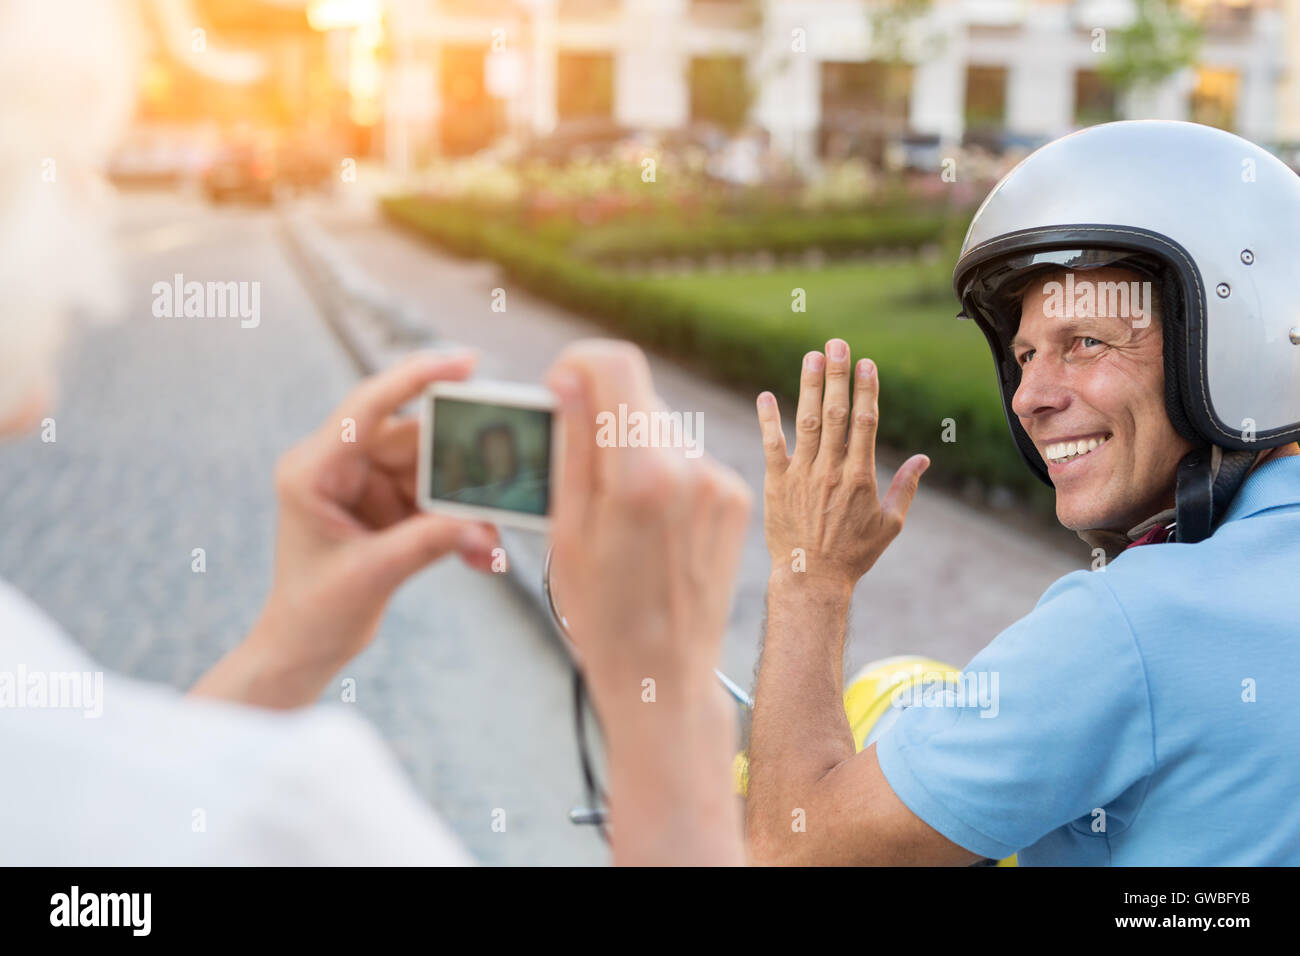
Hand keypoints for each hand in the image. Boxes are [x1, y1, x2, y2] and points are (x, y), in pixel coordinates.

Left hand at [192, 350, 499, 707]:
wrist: (303, 648)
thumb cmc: (314, 613)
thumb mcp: (371, 576)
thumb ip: (427, 544)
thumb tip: (482, 527)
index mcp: (314, 470)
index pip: (368, 407)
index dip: (415, 378)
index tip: (465, 362)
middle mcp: (340, 467)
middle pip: (414, 441)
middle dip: (462, 466)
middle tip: (505, 476)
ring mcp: (366, 486)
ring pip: (433, 473)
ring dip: (465, 506)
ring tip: (489, 539)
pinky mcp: (388, 507)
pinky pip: (436, 503)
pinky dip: (459, 526)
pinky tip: (479, 553)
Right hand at [545, 340, 751, 865]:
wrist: (666, 677)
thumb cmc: (603, 615)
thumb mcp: (567, 532)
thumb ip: (570, 447)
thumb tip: (568, 378)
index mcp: (642, 474)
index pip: (615, 364)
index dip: (577, 364)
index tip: (557, 390)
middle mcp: (692, 466)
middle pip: (636, 394)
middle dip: (598, 412)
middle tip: (570, 464)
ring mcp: (721, 481)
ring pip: (661, 426)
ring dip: (629, 445)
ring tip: (611, 507)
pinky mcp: (737, 496)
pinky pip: (688, 456)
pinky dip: (660, 470)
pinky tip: (647, 522)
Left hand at [756, 338, 928, 597]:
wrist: (811, 578)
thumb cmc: (854, 554)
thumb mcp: (890, 524)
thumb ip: (906, 488)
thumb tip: (925, 459)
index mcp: (860, 477)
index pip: (864, 423)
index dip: (865, 390)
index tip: (866, 363)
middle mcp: (831, 471)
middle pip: (835, 414)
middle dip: (837, 375)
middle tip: (837, 343)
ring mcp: (801, 476)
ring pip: (806, 423)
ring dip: (808, 387)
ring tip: (811, 356)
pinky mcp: (776, 484)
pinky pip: (772, 447)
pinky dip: (769, 421)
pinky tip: (767, 396)